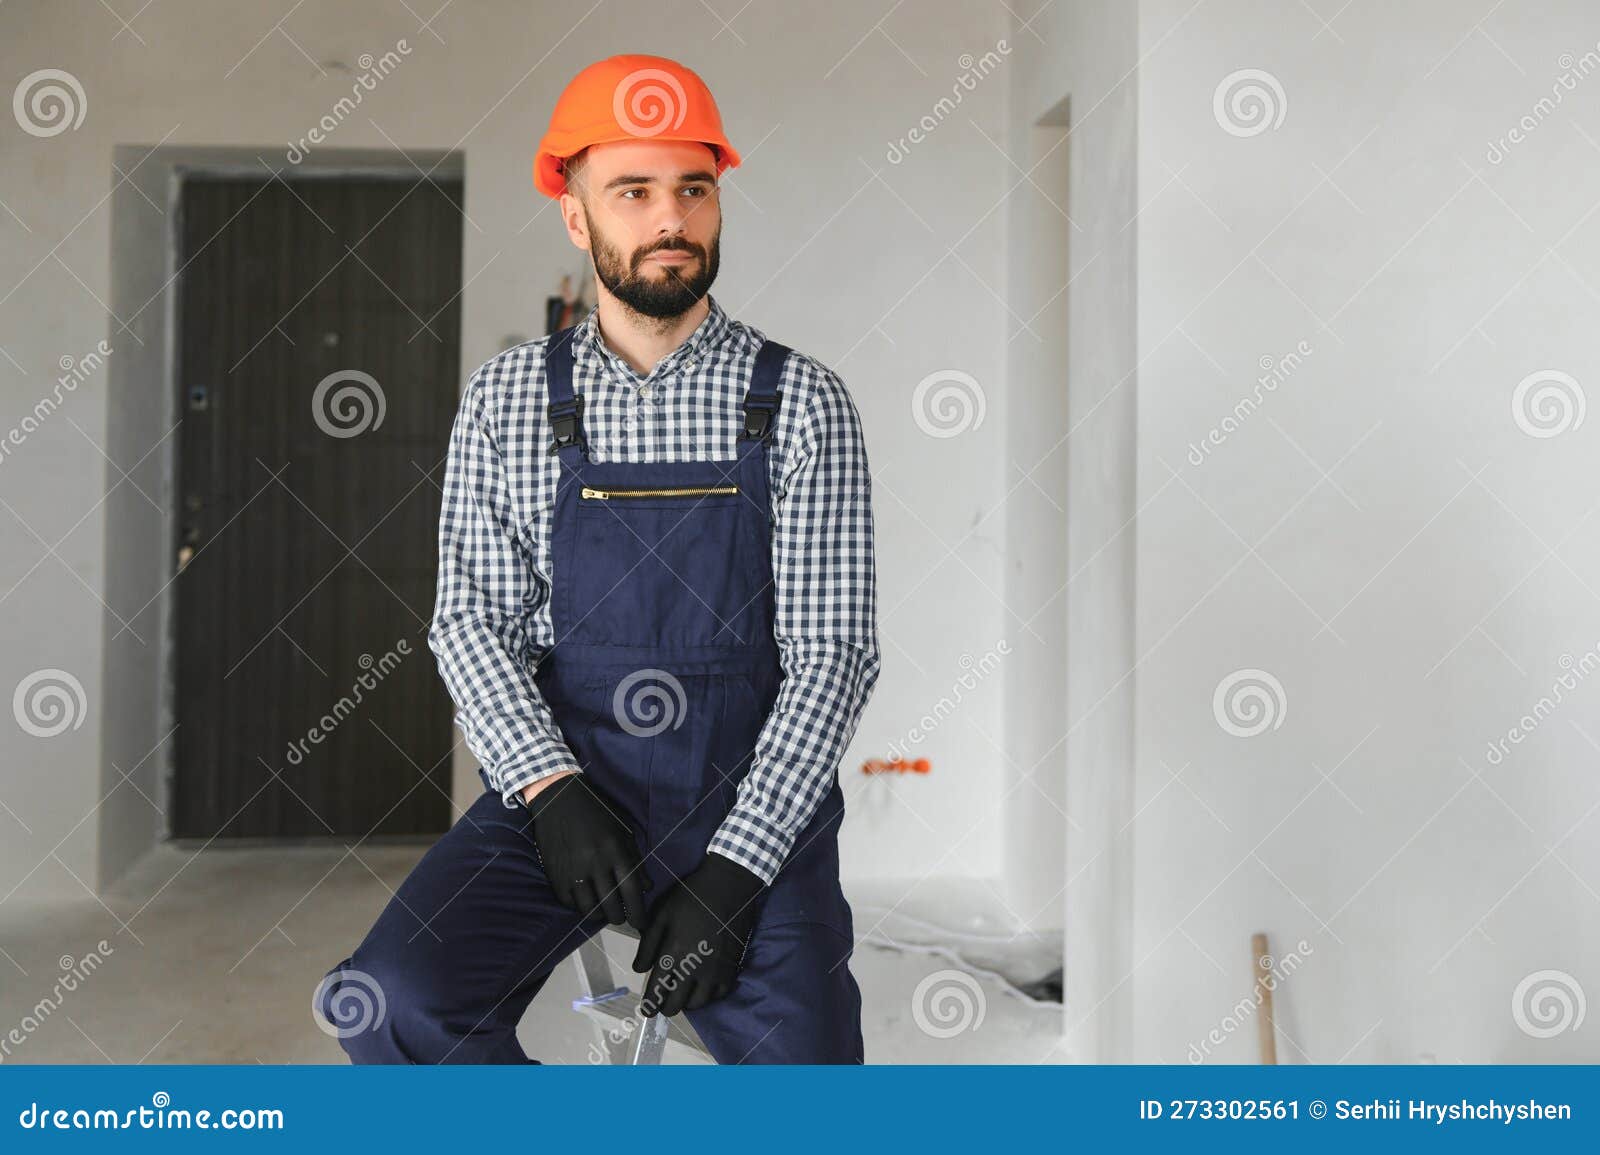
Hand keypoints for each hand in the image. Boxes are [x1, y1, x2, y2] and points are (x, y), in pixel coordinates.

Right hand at [524, 773, 650, 929]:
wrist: (558, 798)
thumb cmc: (597, 811)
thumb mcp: (622, 829)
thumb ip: (635, 859)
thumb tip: (646, 888)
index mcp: (615, 851)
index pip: (631, 891)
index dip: (638, 912)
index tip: (641, 923)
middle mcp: (595, 864)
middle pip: (611, 906)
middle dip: (620, 917)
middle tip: (623, 918)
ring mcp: (573, 872)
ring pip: (589, 909)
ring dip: (600, 915)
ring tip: (605, 912)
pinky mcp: (555, 875)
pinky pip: (570, 903)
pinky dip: (580, 907)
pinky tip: (587, 902)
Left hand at [631, 852, 766, 1015]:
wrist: (729, 887)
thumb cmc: (691, 897)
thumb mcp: (662, 914)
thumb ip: (648, 944)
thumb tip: (639, 969)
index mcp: (673, 953)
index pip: (657, 991)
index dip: (650, 1005)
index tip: (647, 1010)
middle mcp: (693, 968)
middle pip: (676, 1004)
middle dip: (666, 1007)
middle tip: (663, 1003)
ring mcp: (714, 971)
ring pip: (697, 1004)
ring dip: (687, 1002)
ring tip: (683, 994)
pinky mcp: (731, 968)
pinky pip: (718, 995)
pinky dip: (708, 996)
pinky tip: (702, 987)